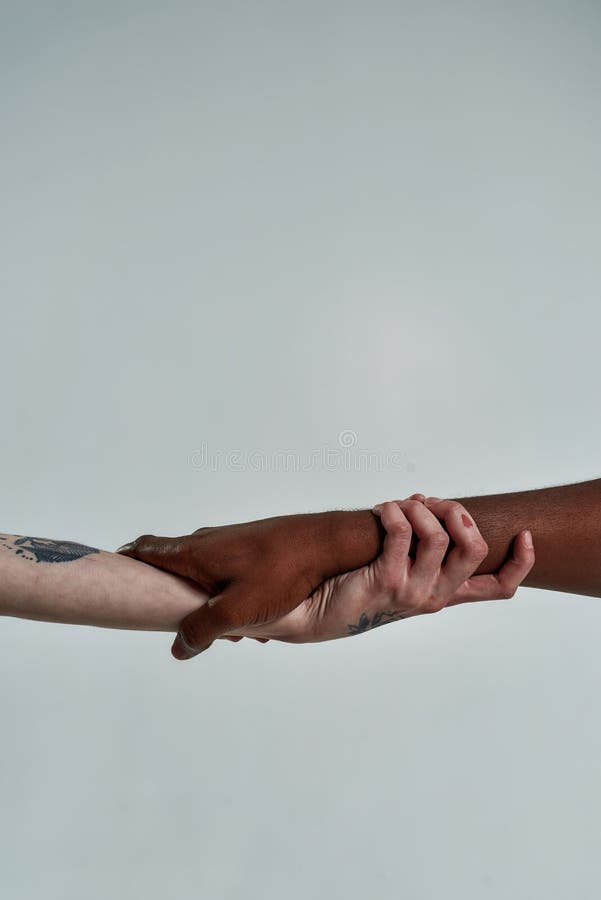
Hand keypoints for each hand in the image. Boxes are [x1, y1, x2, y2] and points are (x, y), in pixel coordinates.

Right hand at [117, 510, 381, 659]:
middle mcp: (207, 542)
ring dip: (207, 604)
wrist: (330, 543)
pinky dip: (230, 597)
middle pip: (171, 564)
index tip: (113, 577)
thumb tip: (178, 648)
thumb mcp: (239, 609)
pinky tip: (255, 621)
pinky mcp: (252, 548)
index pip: (145, 549)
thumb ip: (203, 628)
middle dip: (172, 598)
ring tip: (231, 633)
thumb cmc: (284, 570)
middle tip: (180, 626)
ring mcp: (230, 543)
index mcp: (194, 552)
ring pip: (204, 575)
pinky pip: (228, 575)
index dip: (125, 562)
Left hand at [227, 495, 534, 643]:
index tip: (524, 534)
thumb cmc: (353, 583)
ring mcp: (413, 593)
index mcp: (444, 594)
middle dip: (456, 512)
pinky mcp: (387, 583)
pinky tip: (380, 510)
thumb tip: (428, 502)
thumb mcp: (397, 564)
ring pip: (442, 535)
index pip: (499, 589)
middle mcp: (435, 598)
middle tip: (431, 503)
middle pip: (475, 548)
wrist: (312, 610)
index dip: (521, 563)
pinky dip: (394, 511)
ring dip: (420, 507)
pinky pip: (403, 532)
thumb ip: (419, 541)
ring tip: (398, 505)